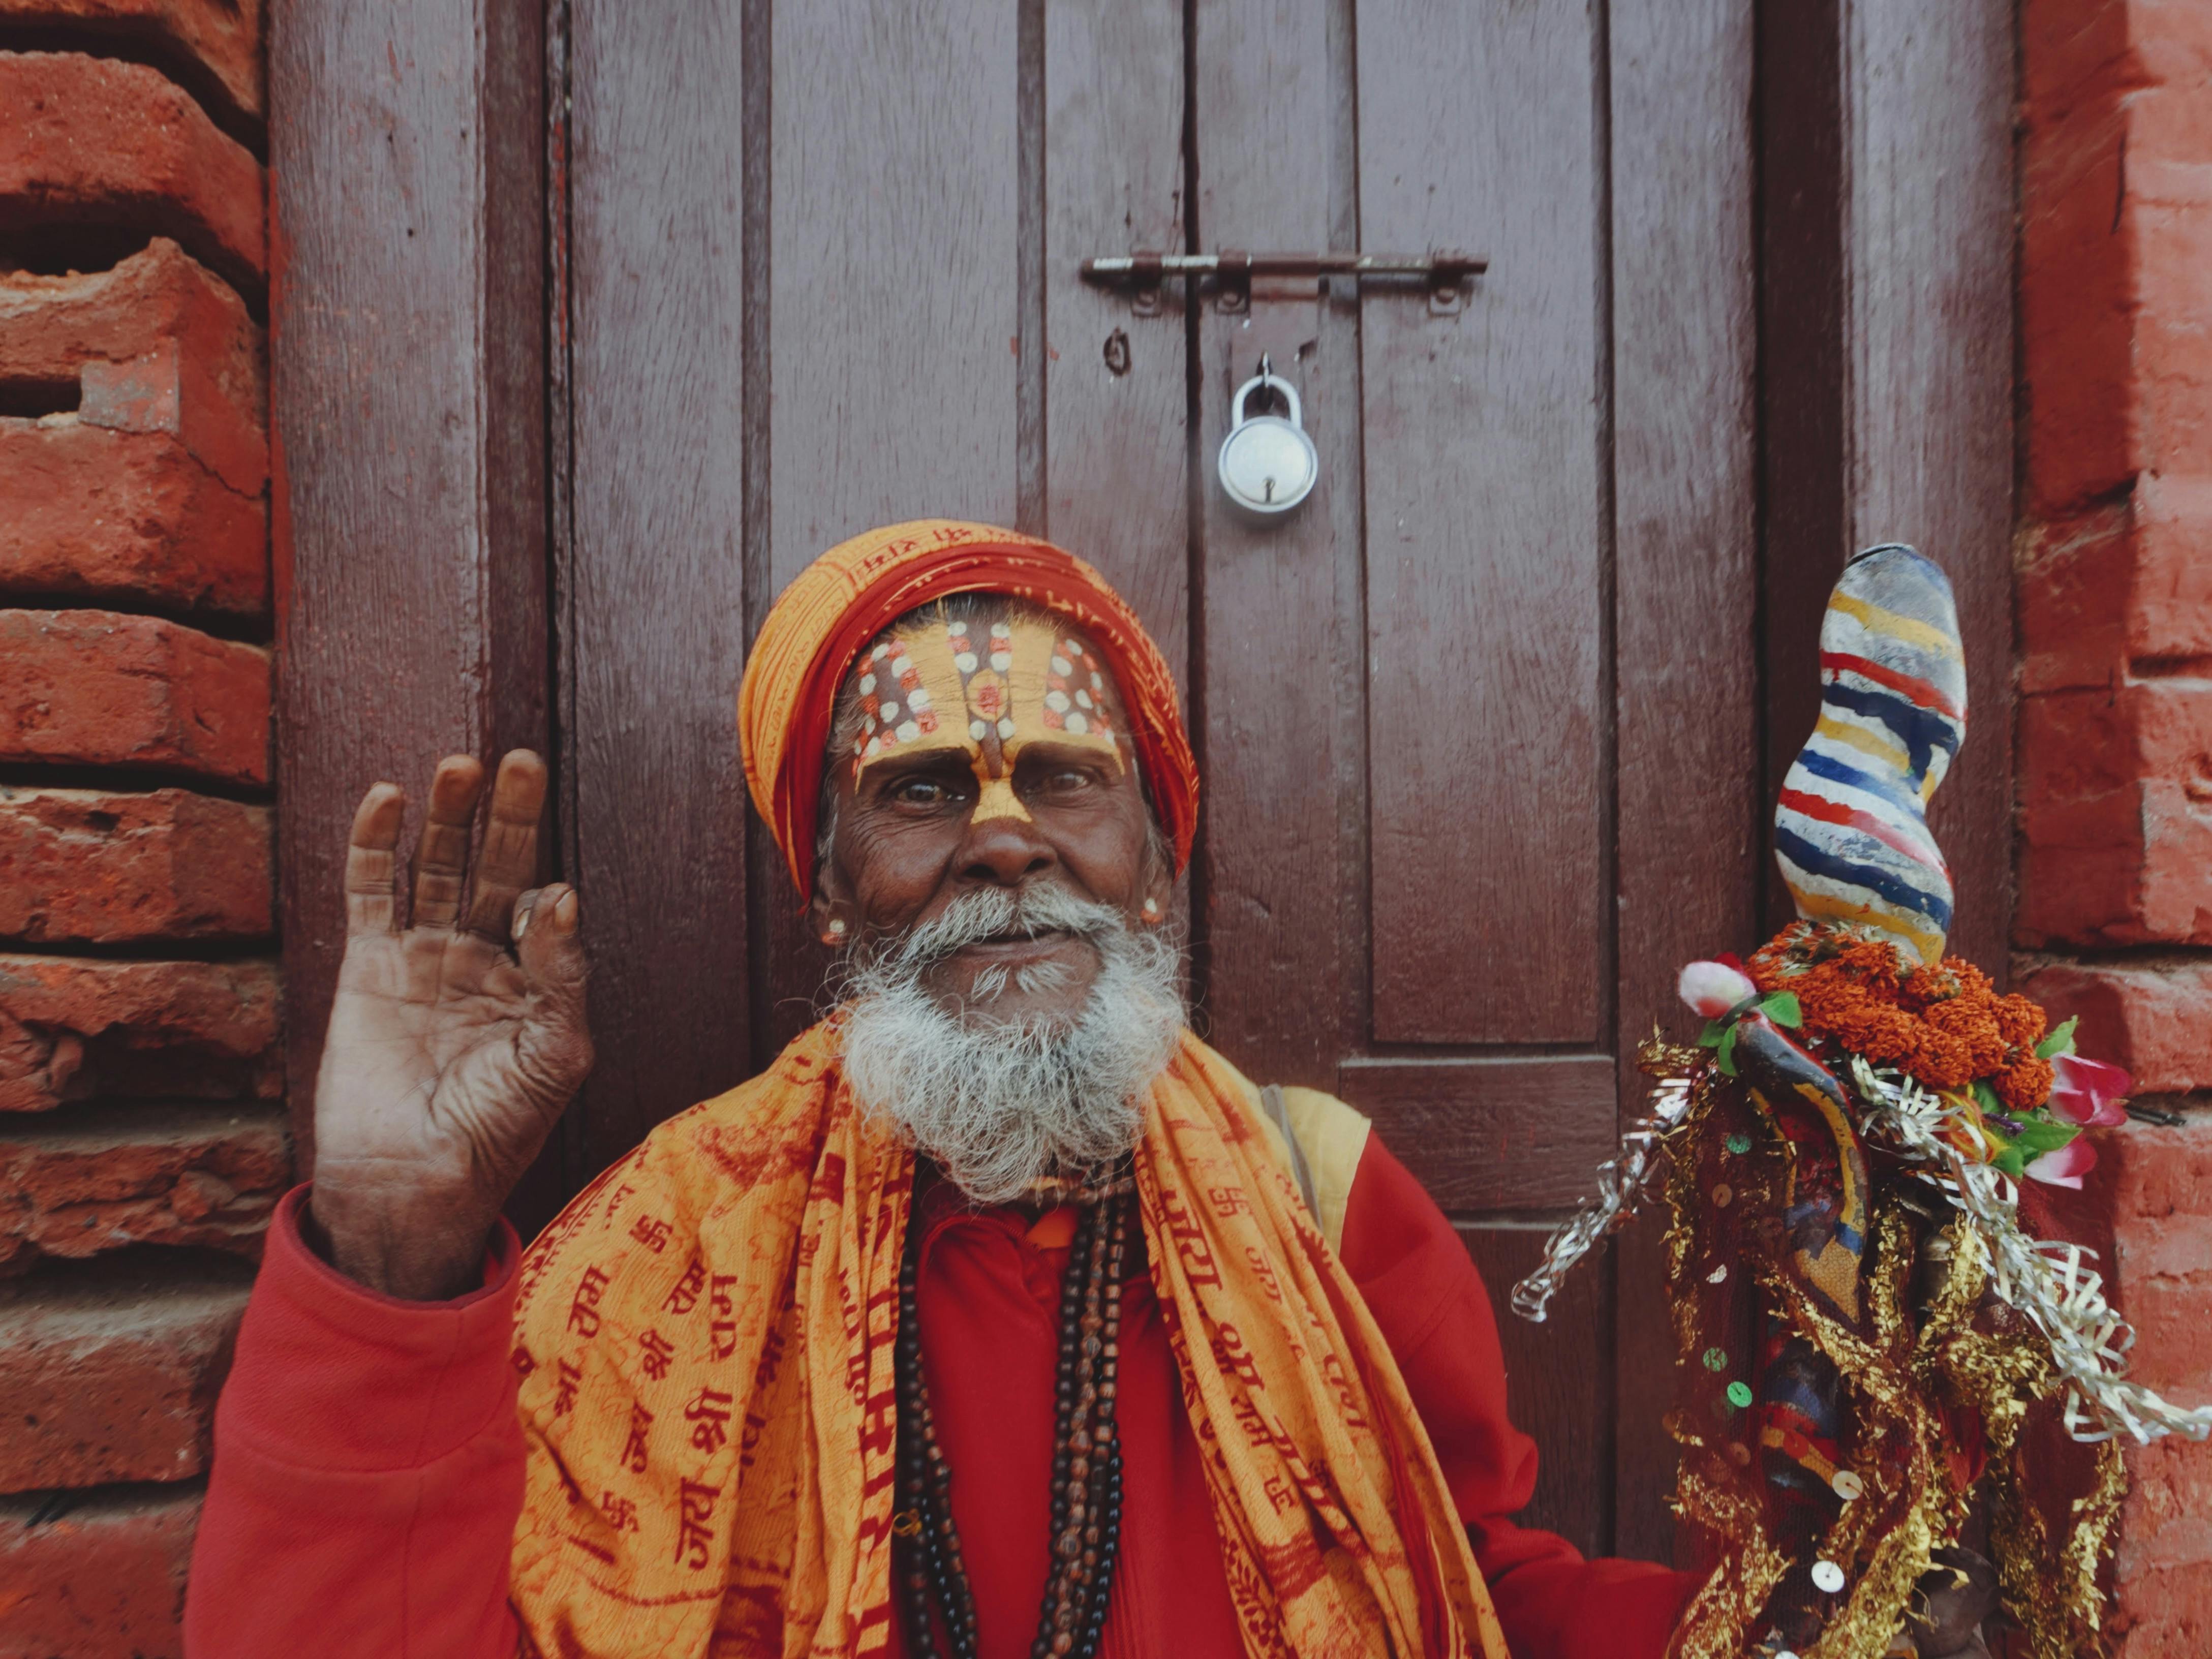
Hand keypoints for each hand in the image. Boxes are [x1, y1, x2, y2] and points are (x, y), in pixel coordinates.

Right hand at [306, 751, 593, 1298]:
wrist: (415, 1179)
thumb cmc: (497, 1129)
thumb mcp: (555, 1054)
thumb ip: (564, 974)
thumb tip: (563, 893)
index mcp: (533, 977)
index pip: (546, 909)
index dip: (548, 896)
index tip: (547, 897)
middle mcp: (481, 956)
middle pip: (496, 866)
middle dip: (508, 816)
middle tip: (520, 760)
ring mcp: (423, 955)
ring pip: (438, 866)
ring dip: (448, 816)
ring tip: (461, 766)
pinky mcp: (368, 963)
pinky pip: (372, 891)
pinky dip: (376, 844)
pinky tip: (387, 798)